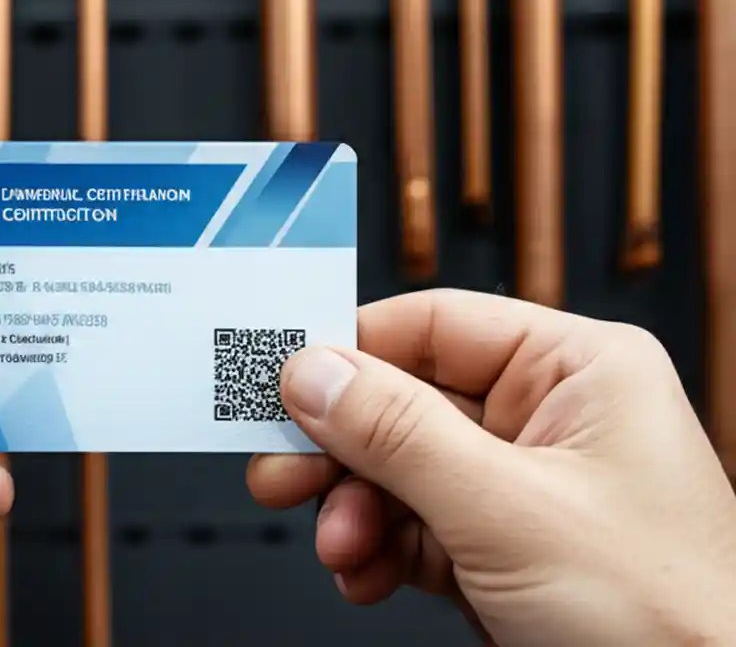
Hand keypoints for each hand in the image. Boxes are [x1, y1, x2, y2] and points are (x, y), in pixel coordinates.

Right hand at [248, 289, 735, 646]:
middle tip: (280, 475)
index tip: (276, 382)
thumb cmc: (668, 618)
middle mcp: (550, 418)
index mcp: (577, 371)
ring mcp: (525, 487)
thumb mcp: (509, 513)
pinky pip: (416, 526)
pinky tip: (367, 577)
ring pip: (401, 471)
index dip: (349, 350)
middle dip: (341, 449)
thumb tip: (313, 372)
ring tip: (341, 549)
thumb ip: (400, 434)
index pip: (434, 327)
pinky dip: (381, 550)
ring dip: (356, 511)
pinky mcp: (506, 548)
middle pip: (405, 402)